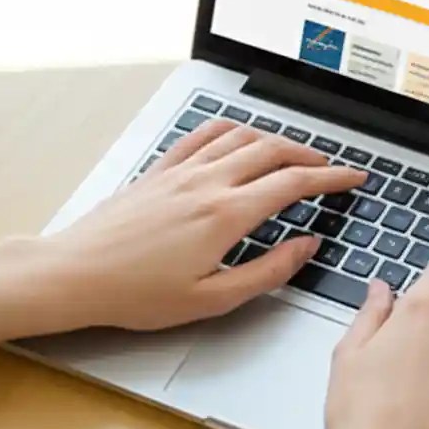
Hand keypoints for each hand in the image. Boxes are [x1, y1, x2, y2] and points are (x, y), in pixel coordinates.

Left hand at [0, 119, 364, 361]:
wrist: (74, 274)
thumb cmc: (136, 294)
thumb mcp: (213, 299)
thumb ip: (268, 271)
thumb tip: (305, 247)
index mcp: (227, 215)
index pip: (295, 183)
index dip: (332, 178)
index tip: (354, 178)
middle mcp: (208, 183)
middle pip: (274, 150)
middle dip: (311, 154)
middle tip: (331, 166)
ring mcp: (182, 171)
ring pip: (242, 136)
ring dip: (276, 139)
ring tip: (293, 152)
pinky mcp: (160, 170)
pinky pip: (203, 134)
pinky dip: (232, 129)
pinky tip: (238, 135)